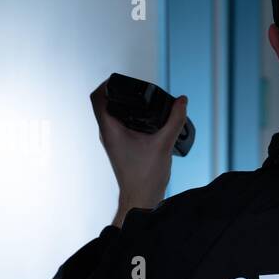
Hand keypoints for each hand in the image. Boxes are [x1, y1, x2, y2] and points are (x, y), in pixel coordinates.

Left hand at [89, 80, 187, 226]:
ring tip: (143, 102)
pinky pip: (119, 125)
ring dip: (124, 105)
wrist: (141, 198)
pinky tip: (146, 121)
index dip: (106, 84)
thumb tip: (182, 100)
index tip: (122, 80)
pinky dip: (129, 118)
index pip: (97, 97)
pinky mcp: (119, 147)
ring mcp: (112, 141)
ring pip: (111, 115)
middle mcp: (107, 133)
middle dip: (119, 92)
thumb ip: (175, 120)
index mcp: (110, 129)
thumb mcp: (164, 144)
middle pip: (103, 103)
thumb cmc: (146, 176)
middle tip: (137, 88)